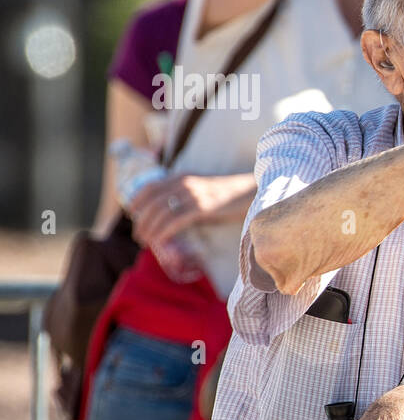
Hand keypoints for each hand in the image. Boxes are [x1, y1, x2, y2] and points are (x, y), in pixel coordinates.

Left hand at [130, 172, 256, 247]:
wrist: (253, 192)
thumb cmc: (230, 196)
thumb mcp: (204, 190)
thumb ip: (188, 198)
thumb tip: (174, 218)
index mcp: (182, 177)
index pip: (149, 187)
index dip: (136, 202)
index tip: (133, 216)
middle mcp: (185, 183)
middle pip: (152, 203)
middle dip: (141, 221)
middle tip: (138, 236)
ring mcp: (194, 195)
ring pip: (161, 213)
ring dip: (149, 229)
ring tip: (145, 242)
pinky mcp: (203, 208)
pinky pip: (175, 221)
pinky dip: (163, 232)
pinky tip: (159, 242)